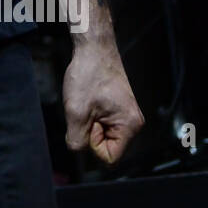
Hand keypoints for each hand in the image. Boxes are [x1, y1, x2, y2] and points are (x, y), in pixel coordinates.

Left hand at [63, 43, 144, 164]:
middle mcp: (132, 123)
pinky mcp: (117, 109)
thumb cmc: (88, 74)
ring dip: (88, 123)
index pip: (109, 158)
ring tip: (87, 103)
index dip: (92, 144)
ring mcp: (125, 115)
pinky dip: (89, 115)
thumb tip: (78, 152)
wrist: (93, 48)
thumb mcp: (75, 111)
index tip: (89, 120)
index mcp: (129, 127)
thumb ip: (76, 140)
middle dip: (90, 132)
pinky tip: (88, 100)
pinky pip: (100, 124)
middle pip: (106, 147)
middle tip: (87, 109)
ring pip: (100, 135)